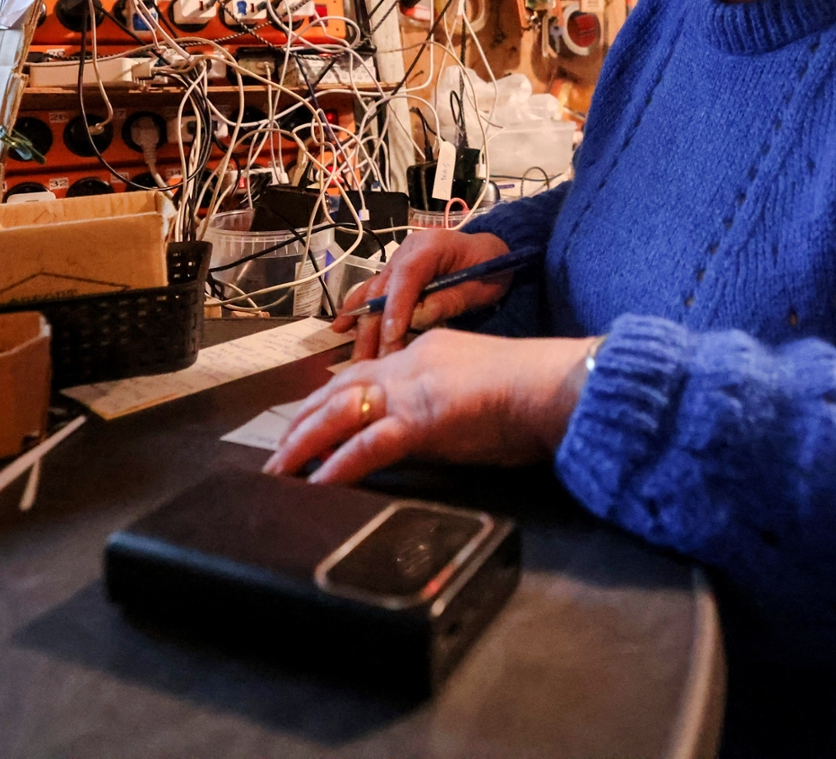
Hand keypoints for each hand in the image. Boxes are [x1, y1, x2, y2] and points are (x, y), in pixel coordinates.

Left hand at [262, 329, 594, 484]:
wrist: (555, 387)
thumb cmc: (535, 391)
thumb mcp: (481, 383)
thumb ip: (450, 396)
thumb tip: (439, 423)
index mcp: (428, 352)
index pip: (369, 370)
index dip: (333, 394)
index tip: (312, 413)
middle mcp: (411, 364)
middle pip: (341, 388)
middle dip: (304, 418)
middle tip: (279, 446)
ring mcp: (412, 391)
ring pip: (340, 412)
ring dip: (304, 443)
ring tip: (280, 469)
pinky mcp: (419, 422)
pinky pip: (364, 447)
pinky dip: (336, 466)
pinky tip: (316, 483)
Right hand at [331, 227, 513, 359]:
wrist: (492, 253)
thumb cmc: (491, 268)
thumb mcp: (479, 286)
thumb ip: (448, 300)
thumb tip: (417, 319)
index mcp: (431, 247)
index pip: (408, 275)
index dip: (397, 306)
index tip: (392, 336)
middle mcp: (407, 251)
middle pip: (383, 289)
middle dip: (375, 328)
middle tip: (372, 362)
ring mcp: (396, 262)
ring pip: (371, 294)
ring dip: (363, 327)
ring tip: (357, 358)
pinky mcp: (393, 275)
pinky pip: (370, 291)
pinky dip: (355, 310)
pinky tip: (339, 328)